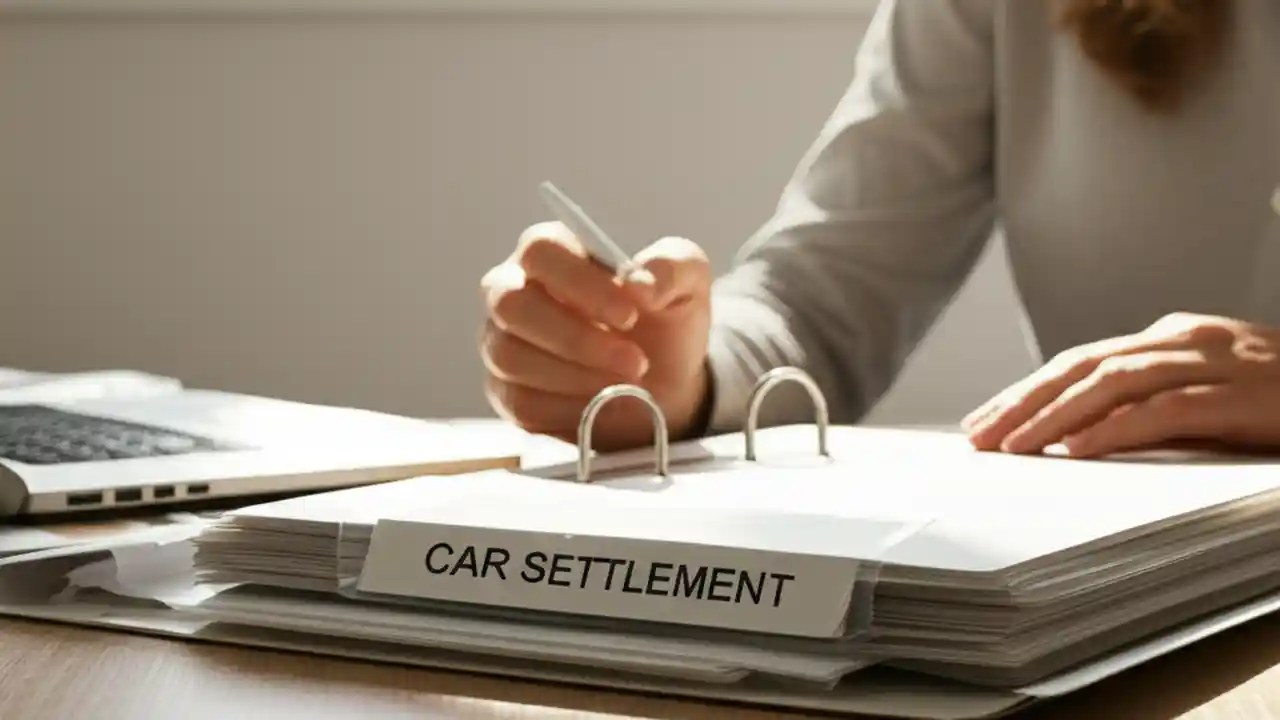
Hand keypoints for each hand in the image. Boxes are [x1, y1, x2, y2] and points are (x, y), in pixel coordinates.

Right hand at [479, 222, 712, 449]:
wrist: (666, 383)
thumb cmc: (665, 321)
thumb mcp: (688, 282)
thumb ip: (673, 266)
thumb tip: (640, 284)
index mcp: (551, 252)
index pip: (540, 251)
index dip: (581, 283)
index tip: (630, 316)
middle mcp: (512, 290)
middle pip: (512, 304)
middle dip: (577, 338)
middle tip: (635, 362)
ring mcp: (501, 342)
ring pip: (512, 356)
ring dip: (577, 375)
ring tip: (627, 383)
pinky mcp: (506, 392)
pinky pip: (521, 402)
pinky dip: (570, 407)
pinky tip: (603, 404)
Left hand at [961, 312, 1279, 456]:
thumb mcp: (1208, 396)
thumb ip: (1152, 404)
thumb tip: (1079, 435)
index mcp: (1172, 338)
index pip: (1081, 361)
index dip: (1027, 390)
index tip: (983, 421)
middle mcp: (1185, 340)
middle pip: (1083, 365)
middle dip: (1023, 401)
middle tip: (977, 436)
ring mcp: (1215, 363)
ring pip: (1112, 382)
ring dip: (1054, 416)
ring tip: (1012, 445)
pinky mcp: (1241, 395)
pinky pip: (1165, 410)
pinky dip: (1114, 430)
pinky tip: (1076, 450)